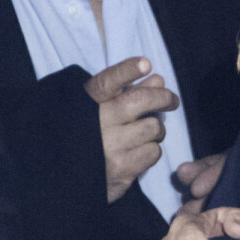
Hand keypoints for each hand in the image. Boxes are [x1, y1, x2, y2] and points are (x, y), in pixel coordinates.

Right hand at [85, 57, 178, 203]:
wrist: (68, 175)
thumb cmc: (91, 134)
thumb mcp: (102, 107)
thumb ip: (130, 91)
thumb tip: (158, 80)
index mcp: (88, 101)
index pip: (108, 81)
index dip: (128, 70)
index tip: (146, 64)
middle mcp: (97, 122)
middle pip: (141, 101)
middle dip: (163, 98)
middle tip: (171, 100)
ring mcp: (109, 146)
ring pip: (153, 127)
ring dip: (157, 129)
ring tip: (146, 132)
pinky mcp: (120, 168)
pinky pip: (153, 151)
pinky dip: (152, 150)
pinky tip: (139, 150)